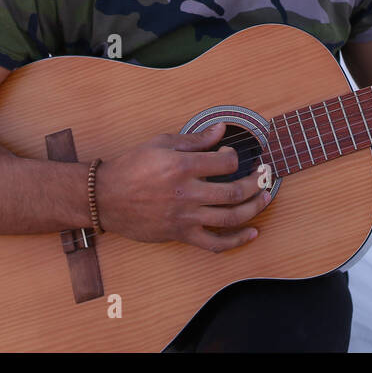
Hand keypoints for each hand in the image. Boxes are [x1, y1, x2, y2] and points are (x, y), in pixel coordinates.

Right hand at [93, 121, 269, 252]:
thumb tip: (221, 129)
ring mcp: (185, 217)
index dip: (235, 157)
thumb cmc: (131, 167)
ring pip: (231, 218)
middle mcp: (187, 193)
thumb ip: (195, 139)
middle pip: (235, 191)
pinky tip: (252, 233)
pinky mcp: (180, 235)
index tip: (232, 155)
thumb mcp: (160, 143)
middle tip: (266, 174)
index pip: (226, 162)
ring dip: (255, 208)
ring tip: (266, 197)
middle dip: (257, 182)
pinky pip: (214, 243)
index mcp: (182, 166)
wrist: (104, 197)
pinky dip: (237, 241)